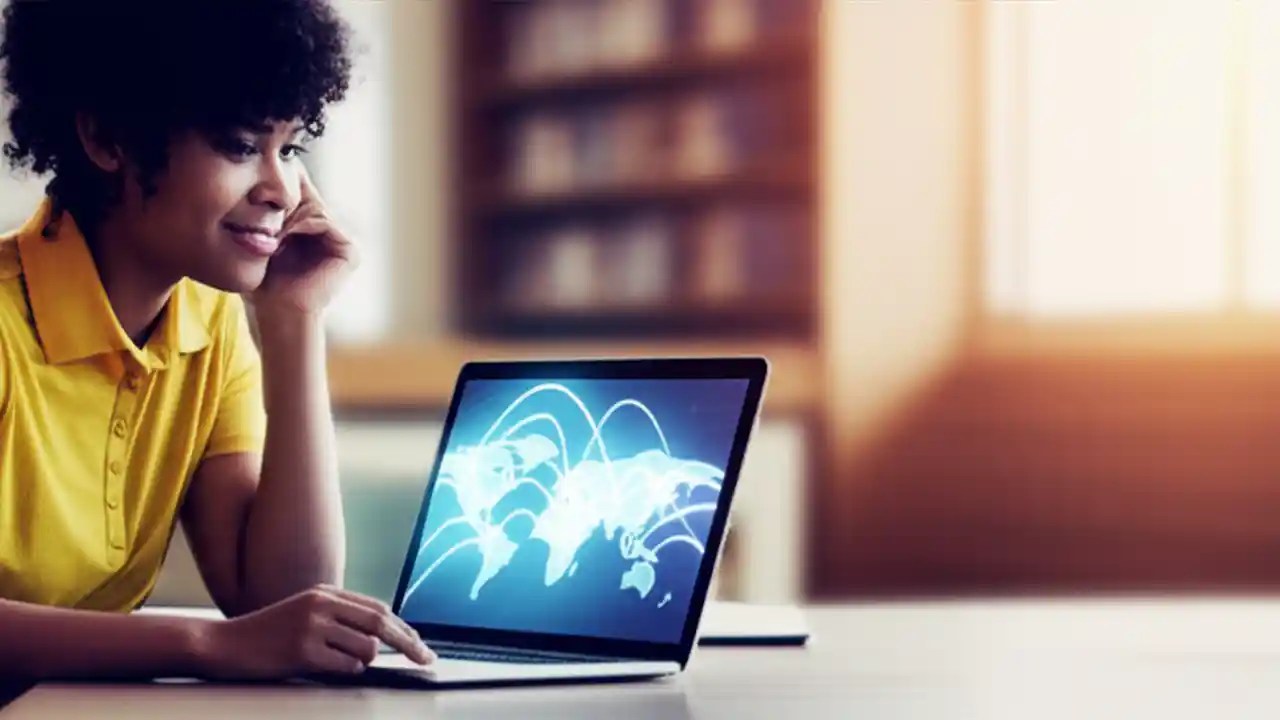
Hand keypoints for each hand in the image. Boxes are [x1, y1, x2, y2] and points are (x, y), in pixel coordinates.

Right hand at [200, 585, 433, 679]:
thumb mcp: (305, 614)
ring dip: (364, 662)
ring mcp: (312, 626)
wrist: (223, 644)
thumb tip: (380, 637)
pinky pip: (346, 666)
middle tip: (426, 658)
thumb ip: (339, 618)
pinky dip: (345, 672)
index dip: (402, 627)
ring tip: (337, 662)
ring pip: (366, 648)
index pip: (378, 608)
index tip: (420, 643)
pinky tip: (323, 668)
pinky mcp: (303, 650)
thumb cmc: (266, 635)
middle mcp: (322, 604)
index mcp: (325, 593)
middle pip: (381, 623)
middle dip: (408, 643)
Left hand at [252, 167, 358, 316]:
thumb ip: (271, 212)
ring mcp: (345, 242)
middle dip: (283, 202)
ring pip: (314, 207)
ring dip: (288, 214)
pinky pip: (323, 220)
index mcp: (318, 232)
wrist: (277, 312)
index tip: (260, 188)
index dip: (283, 188)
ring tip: (270, 229)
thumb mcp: (265, 238)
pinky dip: (301, 223)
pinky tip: (283, 234)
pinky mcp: (350, 251)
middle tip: (261, 211)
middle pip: (308, 198)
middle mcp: (335, 235)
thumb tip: (266, 177)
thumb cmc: (264, 281)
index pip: (304, 195)